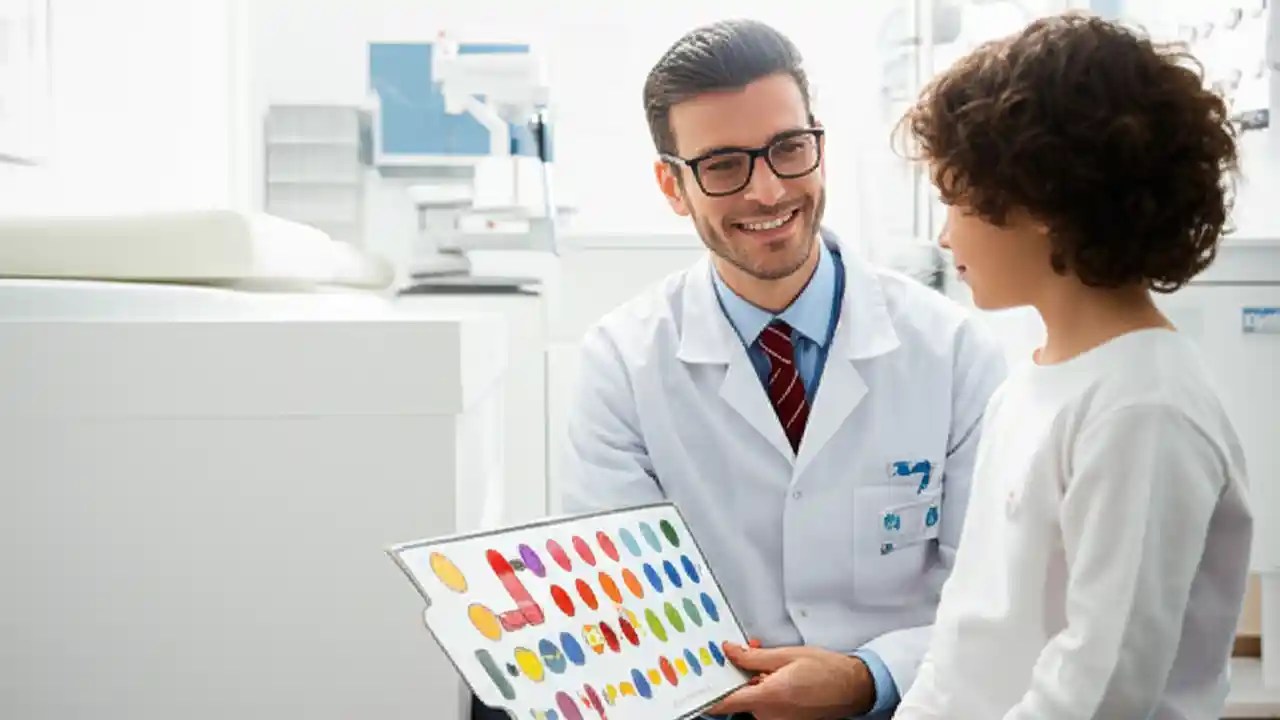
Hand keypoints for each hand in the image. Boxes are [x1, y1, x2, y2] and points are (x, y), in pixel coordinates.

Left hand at [704, 641, 876, 719]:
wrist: (853, 688)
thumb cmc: (826, 671)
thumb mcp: (786, 655)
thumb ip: (752, 657)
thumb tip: (728, 651)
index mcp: (768, 697)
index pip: (725, 703)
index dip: (706, 696)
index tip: (692, 688)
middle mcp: (769, 715)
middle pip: (738, 696)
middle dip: (739, 673)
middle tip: (747, 652)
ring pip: (752, 698)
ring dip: (754, 680)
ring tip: (770, 662)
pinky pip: (764, 705)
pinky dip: (765, 689)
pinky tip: (777, 675)